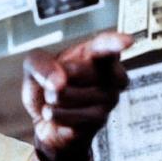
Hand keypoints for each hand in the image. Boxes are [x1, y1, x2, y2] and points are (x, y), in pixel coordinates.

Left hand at [22, 32, 132, 160]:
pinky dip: (55, 114)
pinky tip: (57, 113)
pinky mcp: (100, 119)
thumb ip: (41, 63)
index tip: (127, 41)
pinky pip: (69, 115)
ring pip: (70, 94)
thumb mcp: (34, 65)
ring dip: (53, 99)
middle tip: (58, 83)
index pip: (107, 45)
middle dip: (57, 79)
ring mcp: (109, 98)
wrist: (44, 118)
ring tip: (58, 100)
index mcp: (96, 53)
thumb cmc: (47, 85)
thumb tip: (60, 81)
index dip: (116, 42)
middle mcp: (110, 74)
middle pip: (80, 71)